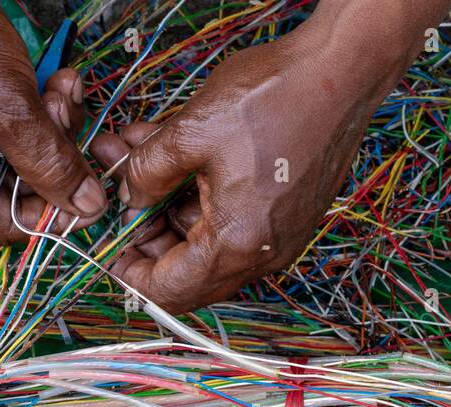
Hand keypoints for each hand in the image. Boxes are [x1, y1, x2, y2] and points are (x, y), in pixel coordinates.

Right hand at [0, 0, 105, 242]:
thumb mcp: (10, 109)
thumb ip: (50, 164)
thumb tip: (86, 208)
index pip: (1, 224)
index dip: (50, 212)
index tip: (89, 194)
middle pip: (14, 190)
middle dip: (52, 155)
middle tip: (65, 114)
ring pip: (21, 159)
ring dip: (52, 128)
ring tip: (61, 89)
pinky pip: (13, 133)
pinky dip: (39, 113)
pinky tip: (54, 84)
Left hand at [91, 0, 450, 313]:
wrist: (341, 72)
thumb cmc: (276, 97)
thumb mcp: (190, 131)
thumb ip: (147, 173)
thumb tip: (130, 197)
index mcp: (236, 243)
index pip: (170, 290)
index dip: (131, 274)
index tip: (110, 249)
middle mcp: (263, 253)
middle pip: (190, 274)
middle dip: (150, 236)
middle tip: (124, 197)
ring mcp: (279, 238)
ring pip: (209, 247)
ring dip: (172, 212)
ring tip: (147, 160)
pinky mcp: (288, 218)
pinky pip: (234, 228)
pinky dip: (203, 203)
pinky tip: (185, 162)